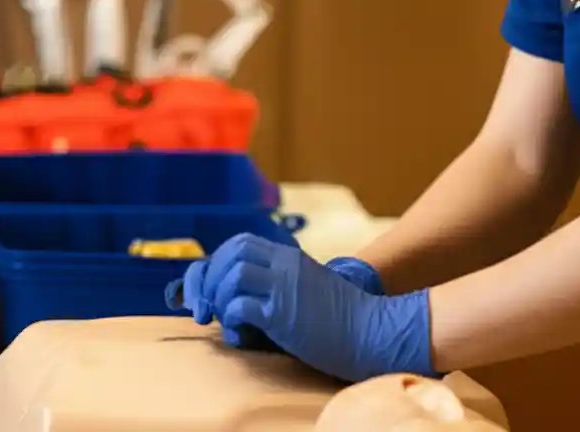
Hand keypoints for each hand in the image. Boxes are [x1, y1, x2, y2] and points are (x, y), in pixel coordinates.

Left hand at [165, 249, 384, 347]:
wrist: (373, 333)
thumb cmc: (342, 320)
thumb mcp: (308, 288)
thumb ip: (280, 284)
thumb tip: (242, 299)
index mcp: (289, 257)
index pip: (240, 243)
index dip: (216, 263)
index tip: (210, 290)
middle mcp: (285, 265)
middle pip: (231, 252)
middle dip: (209, 279)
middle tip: (206, 308)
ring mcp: (285, 287)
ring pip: (232, 274)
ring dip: (218, 298)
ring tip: (226, 321)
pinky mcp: (284, 315)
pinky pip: (240, 306)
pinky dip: (230, 320)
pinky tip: (239, 335)